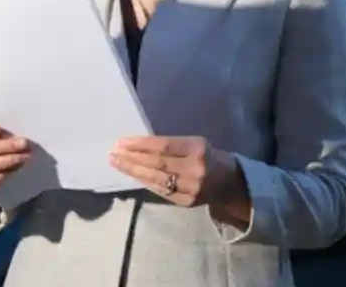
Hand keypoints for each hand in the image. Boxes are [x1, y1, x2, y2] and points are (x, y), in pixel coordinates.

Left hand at [110, 136, 248, 219]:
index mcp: (198, 149)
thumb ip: (173, 145)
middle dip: (132, 158)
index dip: (141, 144)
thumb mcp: (196, 143)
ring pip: (155, 179)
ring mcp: (190, 188)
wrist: (232, 183)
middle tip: (113, 153)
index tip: (122, 142)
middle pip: (156, 164)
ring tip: (117, 163)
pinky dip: (145, 182)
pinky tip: (132, 175)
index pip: (164, 146)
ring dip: (133, 171)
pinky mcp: (186, 202)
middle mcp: (194, 169)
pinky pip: (160, 191)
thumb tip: (140, 145)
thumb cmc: (210, 156)